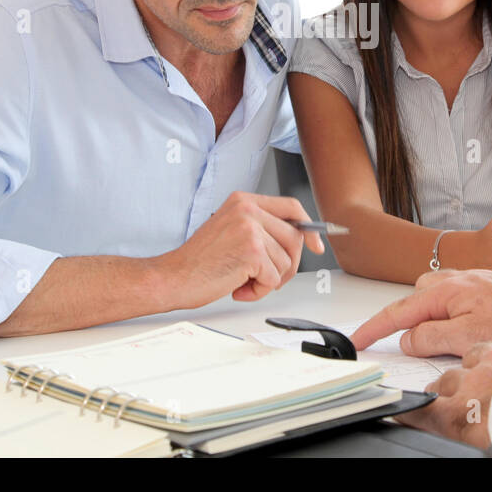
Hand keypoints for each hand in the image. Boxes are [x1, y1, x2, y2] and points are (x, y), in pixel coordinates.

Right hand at [158, 191, 323, 307]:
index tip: (317, 245)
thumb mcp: (232, 231)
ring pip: (286, 261)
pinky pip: (274, 277)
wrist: (174, 277)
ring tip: (243, 281)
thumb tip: (299, 241)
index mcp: (243, 201)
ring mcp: (250, 228)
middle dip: (287, 265)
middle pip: (295, 238)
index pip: (291, 207)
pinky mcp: (251, 251)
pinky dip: (260, 291)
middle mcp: (247, 210)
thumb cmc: (201, 261)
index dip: (308, 228)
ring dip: (269, 280)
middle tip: (265, 278)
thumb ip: (261, 229)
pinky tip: (238, 288)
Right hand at [351, 266, 491, 356]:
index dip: (374, 329)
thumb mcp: (469, 336)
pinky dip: (455, 320)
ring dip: (437, 324)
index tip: (357, 341)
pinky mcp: (485, 288)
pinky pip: (457, 304)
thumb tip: (408, 338)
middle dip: (411, 325)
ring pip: (438, 305)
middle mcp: (454, 279)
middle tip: (420, 348)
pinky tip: (473, 331)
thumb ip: (431, 337)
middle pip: (416, 305)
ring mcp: (470, 282)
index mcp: (445, 290)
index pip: (397, 312)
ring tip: (456, 343)